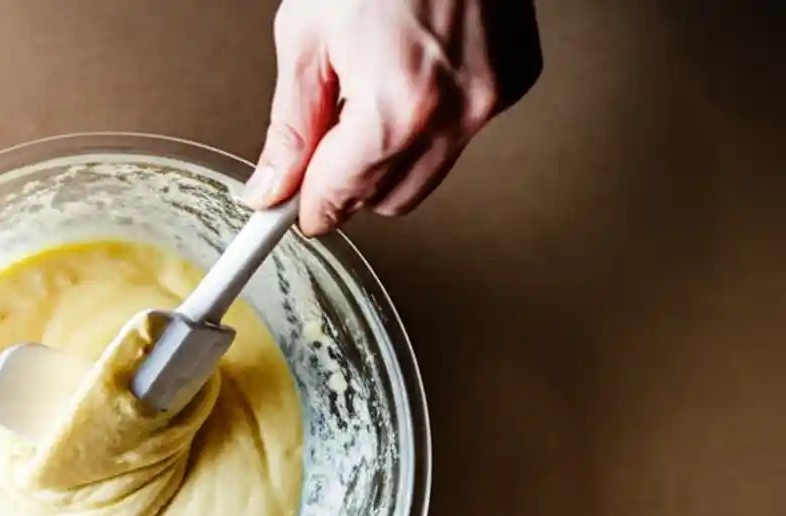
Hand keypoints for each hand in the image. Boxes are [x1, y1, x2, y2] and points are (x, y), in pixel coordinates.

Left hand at [245, 0, 541, 234]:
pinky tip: (412, 68)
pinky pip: (460, 134)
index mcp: (396, 107)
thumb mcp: (307, 38)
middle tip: (324, 131)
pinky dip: (430, 118)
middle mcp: (455, 114)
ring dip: (389, 152)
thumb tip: (272, 187)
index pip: (340, 199)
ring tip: (370, 84)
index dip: (305, 204)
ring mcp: (492, 100)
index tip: (285, 207)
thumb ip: (290, 127)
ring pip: (425, 175)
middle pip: (387, 200)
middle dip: (348, 179)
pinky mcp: (513, 82)